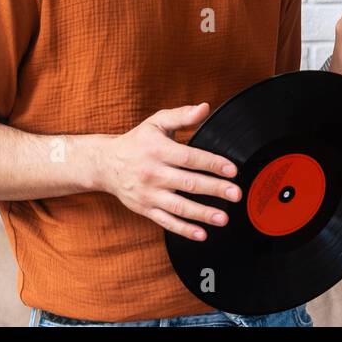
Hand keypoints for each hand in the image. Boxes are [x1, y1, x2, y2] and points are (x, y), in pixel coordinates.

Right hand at [95, 103, 241, 241]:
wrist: (105, 164)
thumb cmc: (137, 141)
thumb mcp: (157, 122)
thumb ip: (182, 115)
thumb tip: (205, 108)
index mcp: (158, 150)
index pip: (189, 158)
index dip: (212, 164)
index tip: (232, 170)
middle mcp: (153, 173)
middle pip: (188, 183)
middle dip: (214, 190)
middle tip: (236, 194)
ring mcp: (149, 194)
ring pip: (179, 206)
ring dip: (203, 214)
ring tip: (224, 218)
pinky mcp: (145, 209)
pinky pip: (166, 221)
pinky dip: (184, 230)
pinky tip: (202, 234)